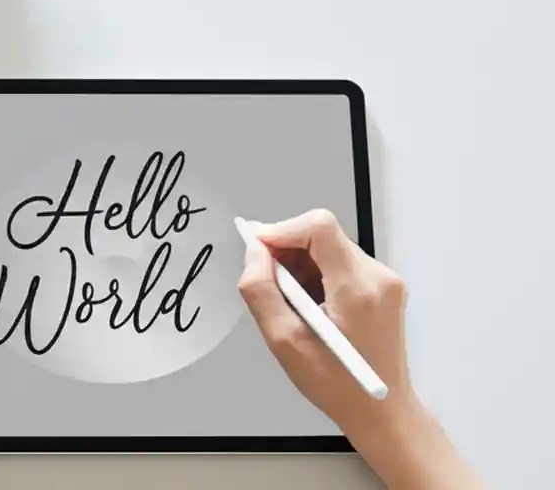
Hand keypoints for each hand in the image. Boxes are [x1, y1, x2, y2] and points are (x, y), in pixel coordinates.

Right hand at [238, 210, 483, 488]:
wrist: (382, 410)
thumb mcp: (284, 342)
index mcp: (357, 290)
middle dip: (288, 249)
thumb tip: (254, 254)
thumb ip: (261, 291)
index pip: (318, 227)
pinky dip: (317, 273)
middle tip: (267, 279)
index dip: (281, 230)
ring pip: (330, 246)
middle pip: (323, 234)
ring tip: (291, 302)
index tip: (257, 247)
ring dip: (301, 264)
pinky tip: (309, 304)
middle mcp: (378, 278)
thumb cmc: (338, 386)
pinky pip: (341, 261)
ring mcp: (385, 281)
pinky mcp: (384, 287)